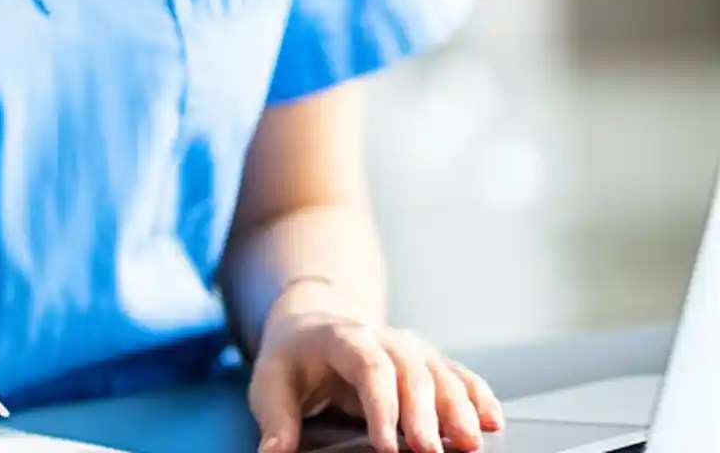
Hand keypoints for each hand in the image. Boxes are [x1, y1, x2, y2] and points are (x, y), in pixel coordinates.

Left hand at [249, 312, 503, 452]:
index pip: (369, 368)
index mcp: (343, 338)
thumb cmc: (292, 358)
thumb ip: (275, 419)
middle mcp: (384, 338)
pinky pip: (458, 376)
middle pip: (412, 372)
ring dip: (459, 409)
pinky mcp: (427, 362)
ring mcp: (410, 348)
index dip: (382, 406)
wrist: (313, 322)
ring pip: (441, 374)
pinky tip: (493, 422)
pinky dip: (478, 397)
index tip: (387, 446)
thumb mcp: (269, 382)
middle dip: (425, 415)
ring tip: (469, 446)